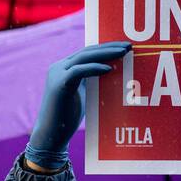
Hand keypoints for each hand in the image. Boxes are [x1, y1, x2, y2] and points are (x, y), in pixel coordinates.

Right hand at [24, 42, 131, 171]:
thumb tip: (115, 73)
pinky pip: (78, 71)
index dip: (106, 47)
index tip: (125, 47)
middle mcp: (59, 67)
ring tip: (124, 52)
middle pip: (87, 51)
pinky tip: (109, 69)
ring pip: (84, 57)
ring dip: (106, 53)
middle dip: (109, 47)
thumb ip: (93, 82)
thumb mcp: (85, 94)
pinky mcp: (59, 84)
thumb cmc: (69, 117)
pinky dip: (94, 68)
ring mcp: (57, 74)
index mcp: (65, 68)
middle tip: (129, 45)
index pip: (88, 52)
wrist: (51, 135)